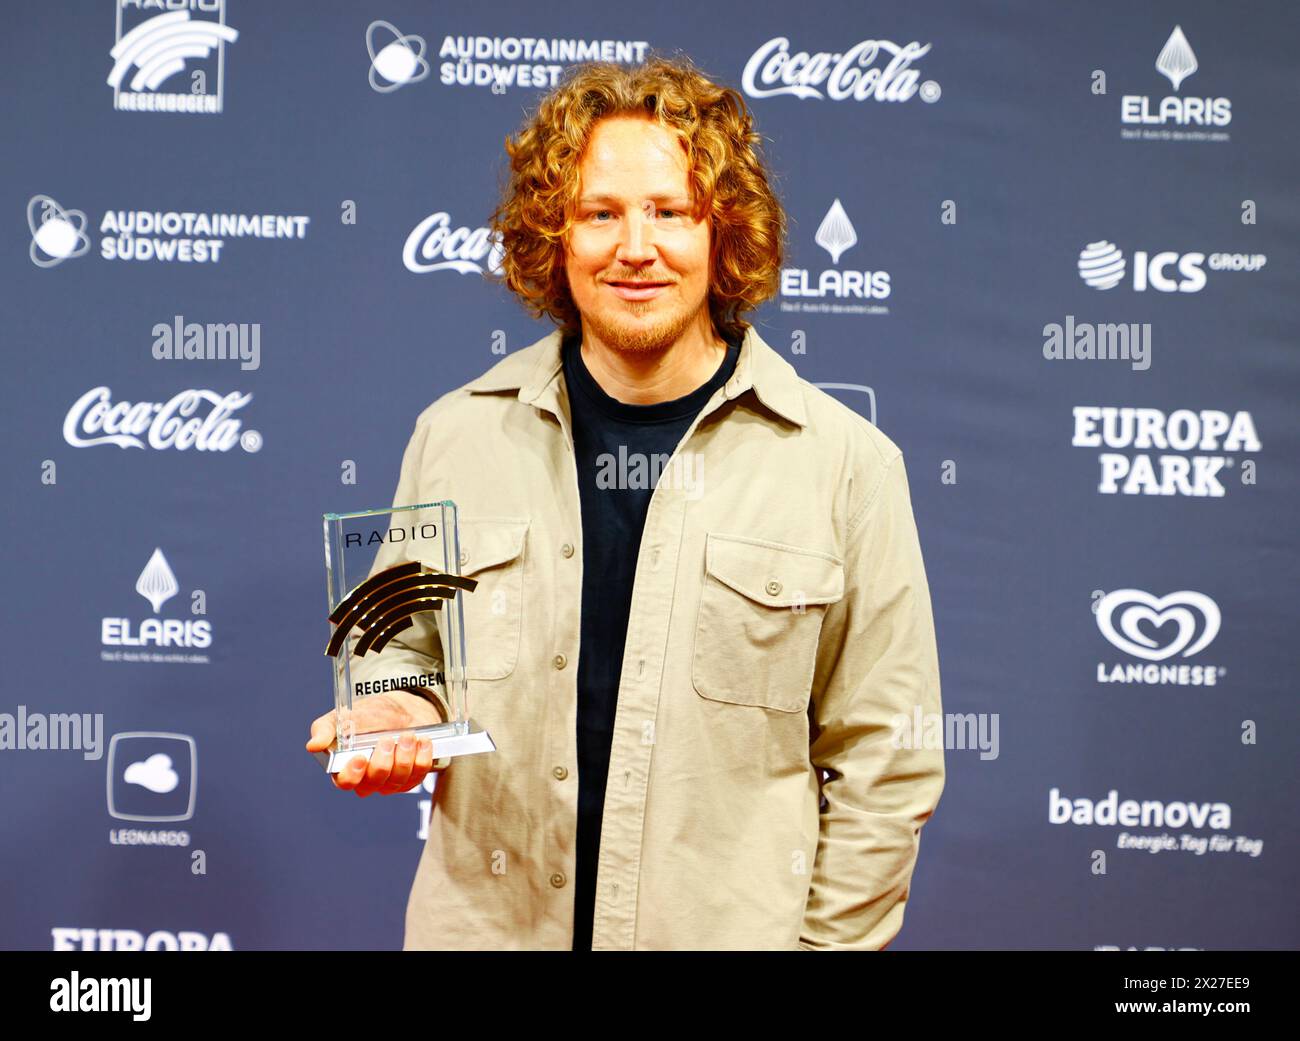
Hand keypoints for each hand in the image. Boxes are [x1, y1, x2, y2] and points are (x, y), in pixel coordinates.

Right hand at [305, 690, 447, 796]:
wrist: (400, 708)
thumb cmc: (368, 715)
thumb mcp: (342, 717)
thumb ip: (325, 730)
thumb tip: (313, 745)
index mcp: (346, 767)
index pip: (345, 782)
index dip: (352, 775)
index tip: (360, 757)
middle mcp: (369, 778)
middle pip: (374, 783)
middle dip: (382, 762)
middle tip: (385, 739)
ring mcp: (392, 780)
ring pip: (398, 780)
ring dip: (404, 757)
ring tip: (407, 735)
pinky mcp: (413, 776)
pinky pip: (419, 774)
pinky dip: (422, 757)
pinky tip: (422, 741)